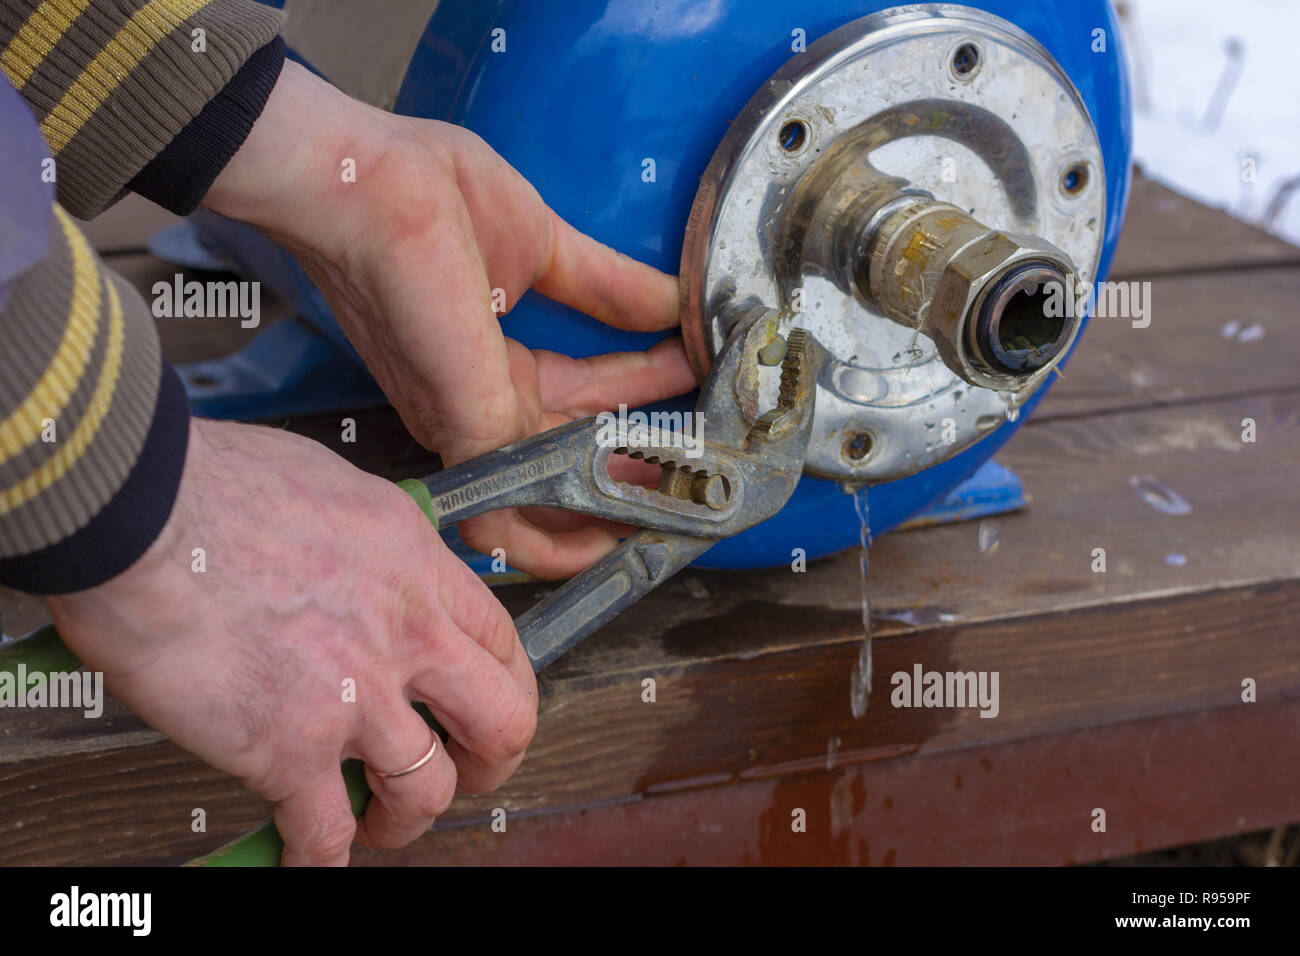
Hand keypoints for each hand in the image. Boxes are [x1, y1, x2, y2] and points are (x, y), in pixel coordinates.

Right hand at [46, 419, 536, 865]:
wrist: (139, 513)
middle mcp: (407, 634)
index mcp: (417, 566)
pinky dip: (321, 858)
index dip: (506, 687)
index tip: (488, 708)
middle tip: (466, 773)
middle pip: (501, 722)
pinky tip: (308, 859)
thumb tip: (357, 568)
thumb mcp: (331, 487)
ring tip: (378, 821)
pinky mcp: (291, 749)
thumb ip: (364, 544)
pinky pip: (325, 832)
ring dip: (405, 819)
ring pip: (427, 791)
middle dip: (490, 762)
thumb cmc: (209, 485)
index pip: (502, 643)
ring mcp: (357, 697)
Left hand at [205, 63, 696, 577]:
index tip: (695, 371)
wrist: (372, 184)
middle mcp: (480, 408)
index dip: (644, 388)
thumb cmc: (432, 199)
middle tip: (706, 446)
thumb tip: (671, 301)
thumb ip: (607, 286)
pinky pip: (520, 518)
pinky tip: (632, 516)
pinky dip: (575, 533)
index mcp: (495, 364)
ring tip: (684, 492)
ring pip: (552, 500)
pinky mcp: (471, 433)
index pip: (583, 395)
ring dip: (619, 502)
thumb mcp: (544, 245)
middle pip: (577, 453)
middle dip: (644, 456)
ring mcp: (472, 426)